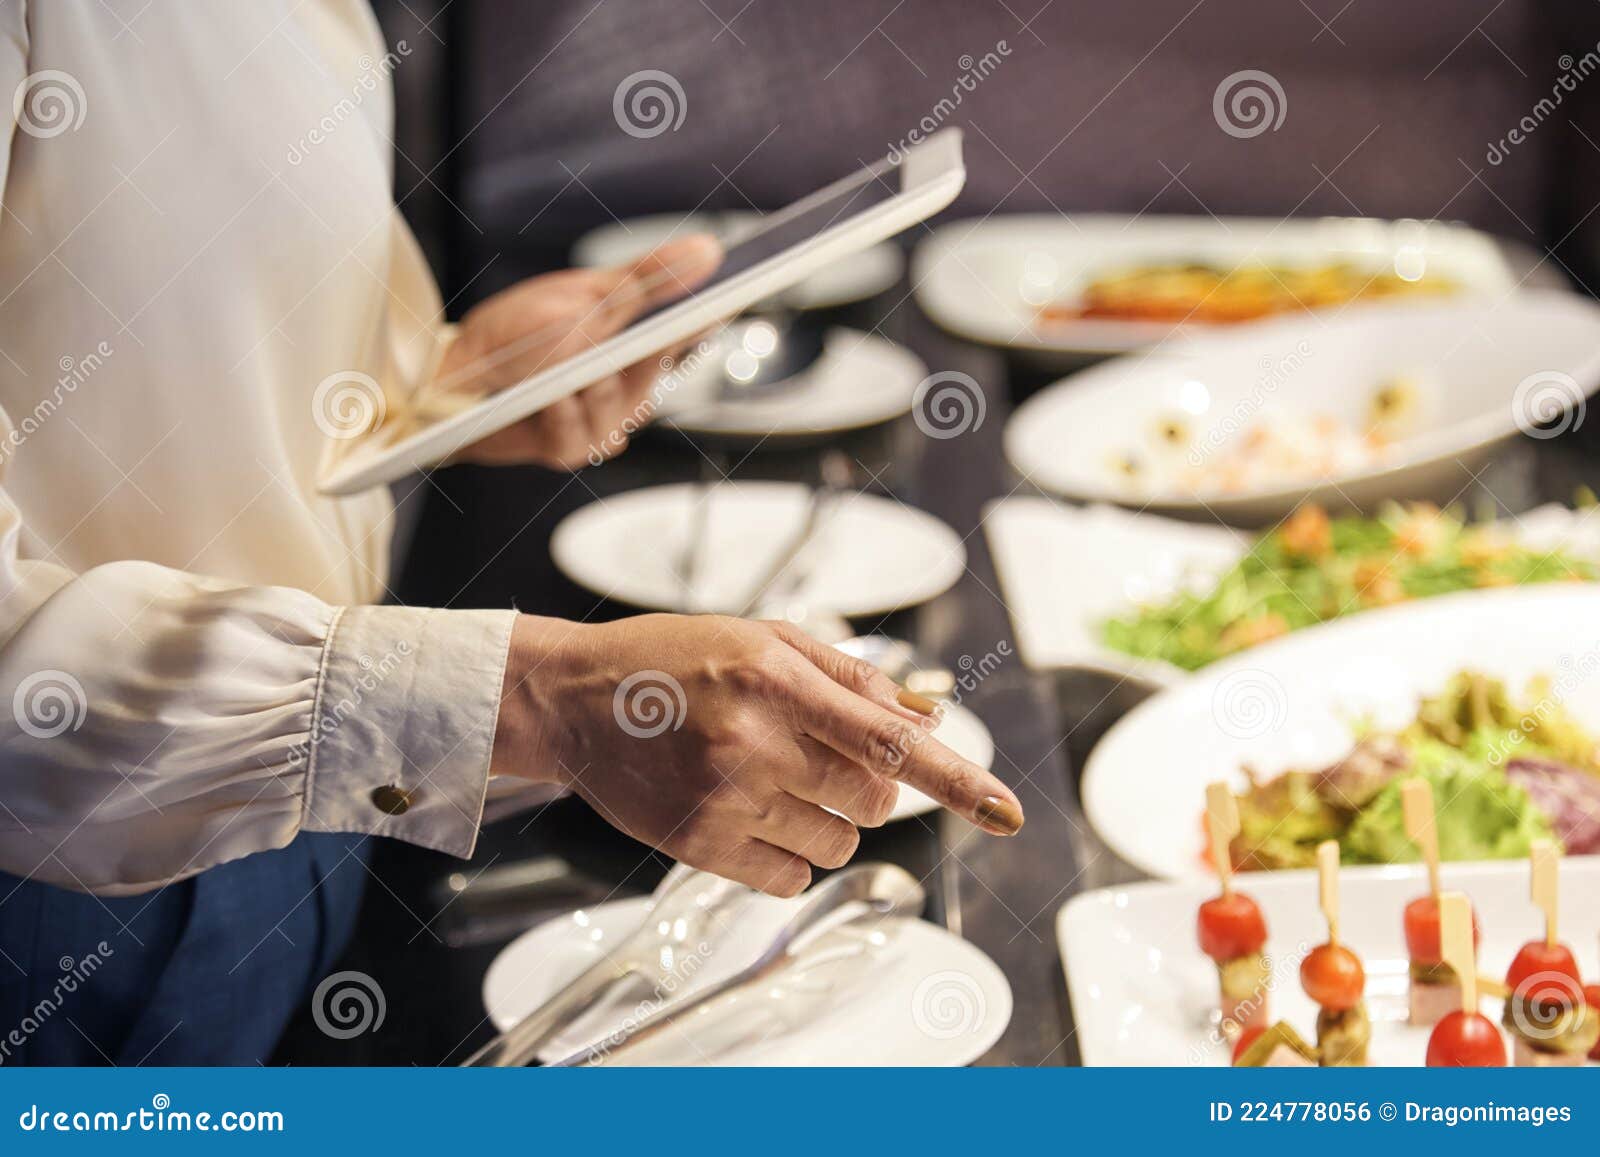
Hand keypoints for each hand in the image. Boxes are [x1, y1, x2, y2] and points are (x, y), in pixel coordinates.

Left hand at [435, 235, 721, 469]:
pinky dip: (559, 408)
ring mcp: (601, 422)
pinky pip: (576, 429)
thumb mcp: (588, 294)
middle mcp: (629, 390)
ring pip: (615, 401)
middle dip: (636, 343)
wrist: (450, 374)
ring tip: (559, 365)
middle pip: (655, 367)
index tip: (729, 293)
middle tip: (617, 320)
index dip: (709, 313)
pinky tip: (546, 394)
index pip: (690, 329)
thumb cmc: (517, 334)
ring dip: (585, 378)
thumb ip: (647, 279)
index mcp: (639, 347)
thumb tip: (707, 250)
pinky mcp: (568, 448)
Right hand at [490, 614, 1024, 895]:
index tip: (1007, 811)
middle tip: (813, 753)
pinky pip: (789, 877)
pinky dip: (789, 853)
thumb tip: (930, 715)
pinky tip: (748, 811)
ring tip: (770, 777)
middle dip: (866, 783)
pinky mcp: (698, 845)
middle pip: (874, 798)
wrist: (574, 698)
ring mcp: (725, 798)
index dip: (957, 779)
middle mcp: (754, 742)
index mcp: (778, 679)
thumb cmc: (673, 658)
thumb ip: (852, 676)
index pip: (890, 739)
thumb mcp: (765, 638)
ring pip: (838, 841)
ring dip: (827, 818)